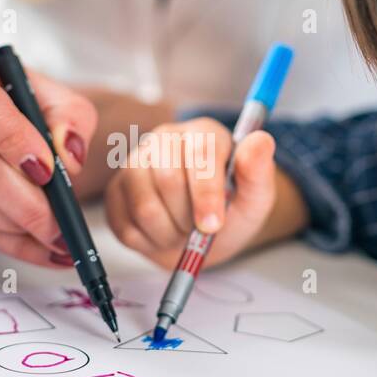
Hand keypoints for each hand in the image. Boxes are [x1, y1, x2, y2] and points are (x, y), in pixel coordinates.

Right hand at [0, 36, 96, 266]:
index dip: (9, 137)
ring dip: (8, 227)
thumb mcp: (42, 88)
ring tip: (50, 240)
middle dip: (23, 202)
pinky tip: (29, 245)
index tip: (48, 171)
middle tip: (60, 227)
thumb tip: (70, 157)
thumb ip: (68, 117)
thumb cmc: (2, 91)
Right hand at [104, 117, 305, 268]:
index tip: (213, 225)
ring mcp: (134, 164)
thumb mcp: (256, 197)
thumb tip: (260, 141)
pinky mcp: (116, 193)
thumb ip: (259, 172)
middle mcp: (164, 140)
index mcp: (202, 133)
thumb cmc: (232, 211)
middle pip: (167, 180)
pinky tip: (163, 233)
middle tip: (201, 229)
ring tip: (183, 230)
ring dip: (170, 233)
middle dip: (188, 217)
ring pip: (144, 207)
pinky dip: (150, 242)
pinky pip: (127, 226)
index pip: (199, 152)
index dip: (206, 193)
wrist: (205, 235)